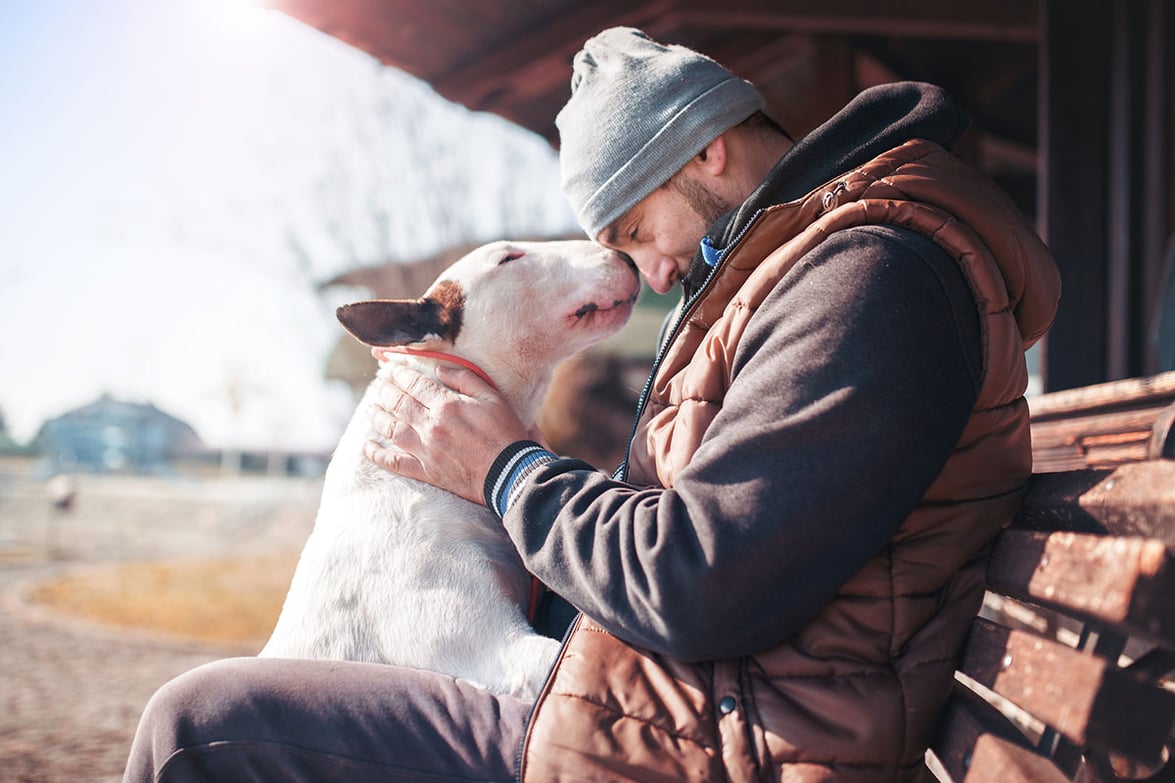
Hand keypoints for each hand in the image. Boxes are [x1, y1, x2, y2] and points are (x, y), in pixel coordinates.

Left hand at [364, 363, 529, 504]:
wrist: (511, 474)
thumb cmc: (506, 434)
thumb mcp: (493, 398)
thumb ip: (466, 380)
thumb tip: (441, 370)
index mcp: (447, 406)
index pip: (415, 384)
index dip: (401, 374)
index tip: (392, 368)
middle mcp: (431, 426)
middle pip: (399, 403)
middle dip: (386, 390)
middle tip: (380, 384)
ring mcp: (425, 450)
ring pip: (391, 429)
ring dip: (378, 417)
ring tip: (371, 408)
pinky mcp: (426, 471)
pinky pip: (395, 463)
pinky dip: (378, 455)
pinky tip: (368, 447)